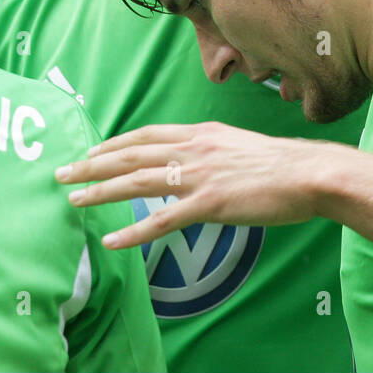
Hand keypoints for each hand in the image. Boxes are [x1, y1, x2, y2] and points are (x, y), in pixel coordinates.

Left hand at [54, 121, 332, 248]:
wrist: (309, 172)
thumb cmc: (282, 164)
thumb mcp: (239, 145)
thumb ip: (213, 150)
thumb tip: (199, 159)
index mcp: (201, 134)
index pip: (147, 134)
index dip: (115, 143)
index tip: (91, 151)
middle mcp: (193, 149)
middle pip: (131, 154)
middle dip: (92, 164)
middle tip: (63, 173)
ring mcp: (199, 176)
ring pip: (137, 182)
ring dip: (101, 191)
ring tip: (74, 200)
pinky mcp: (209, 204)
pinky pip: (162, 220)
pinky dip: (133, 230)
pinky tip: (112, 239)